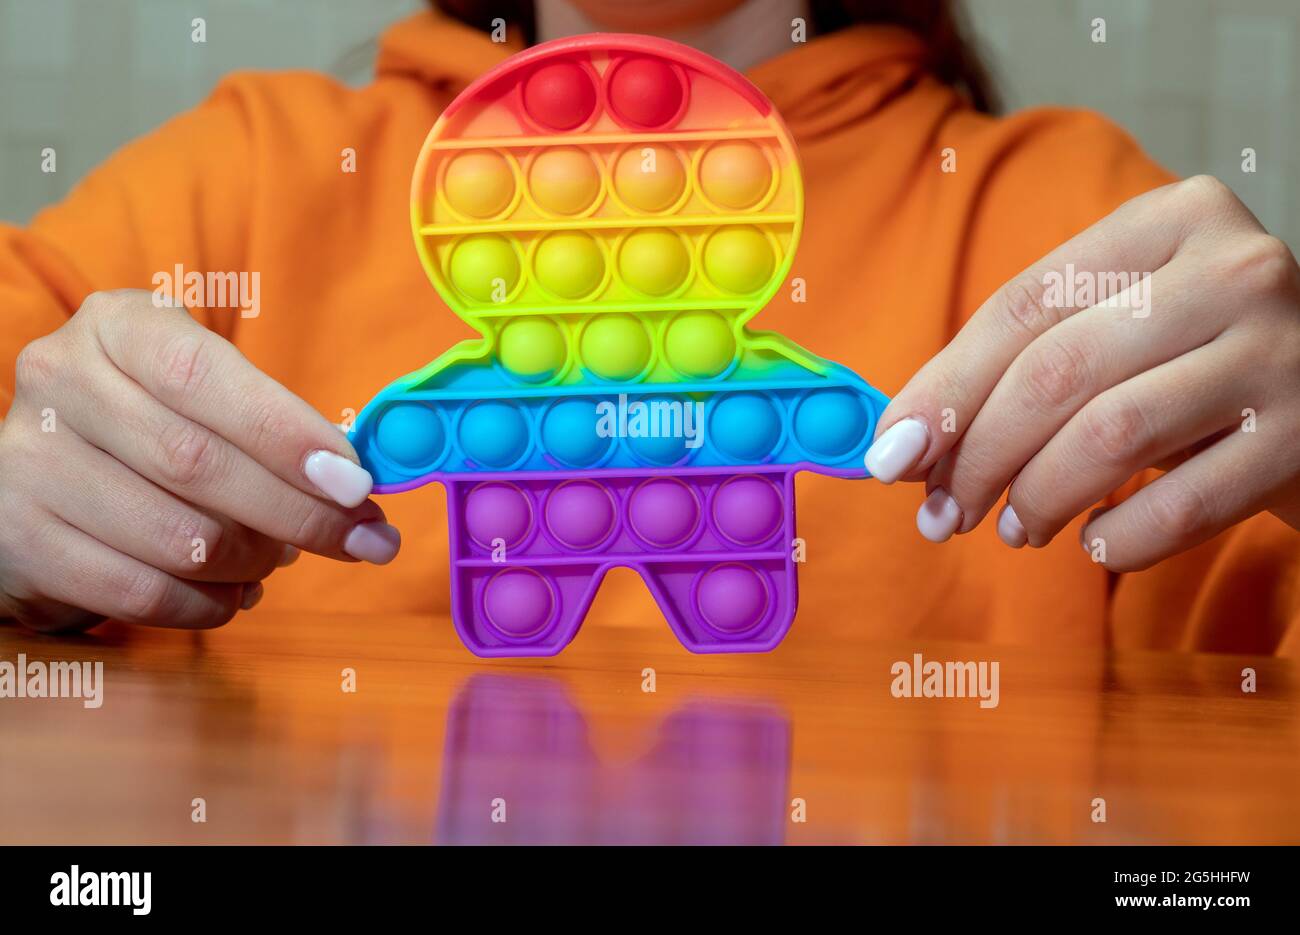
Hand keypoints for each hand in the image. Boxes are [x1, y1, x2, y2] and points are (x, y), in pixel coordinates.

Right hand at [0, 290, 399, 631]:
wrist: (39, 477)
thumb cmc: (151, 428)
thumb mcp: (205, 395)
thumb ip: (275, 428)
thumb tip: (355, 491)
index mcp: (117, 326)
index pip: (205, 377)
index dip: (286, 434)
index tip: (355, 481)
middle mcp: (60, 381)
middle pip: (196, 463)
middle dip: (298, 512)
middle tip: (360, 539)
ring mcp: (28, 462)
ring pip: (176, 538)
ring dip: (253, 562)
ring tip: (276, 559)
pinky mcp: (20, 540)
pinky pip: (141, 592)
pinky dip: (208, 603)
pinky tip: (233, 592)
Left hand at [864, 176, 1299, 570]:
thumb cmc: (1197, 365)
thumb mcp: (1117, 331)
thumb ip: (1019, 365)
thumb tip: (902, 441)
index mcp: (1169, 221)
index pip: (1021, 306)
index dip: (944, 388)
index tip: (890, 454)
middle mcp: (1232, 269)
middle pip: (1057, 370)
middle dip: (979, 454)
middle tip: (942, 513)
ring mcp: (1281, 349)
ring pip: (1110, 434)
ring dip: (1038, 497)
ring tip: (1014, 528)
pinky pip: (1181, 504)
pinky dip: (1117, 537)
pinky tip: (1094, 541)